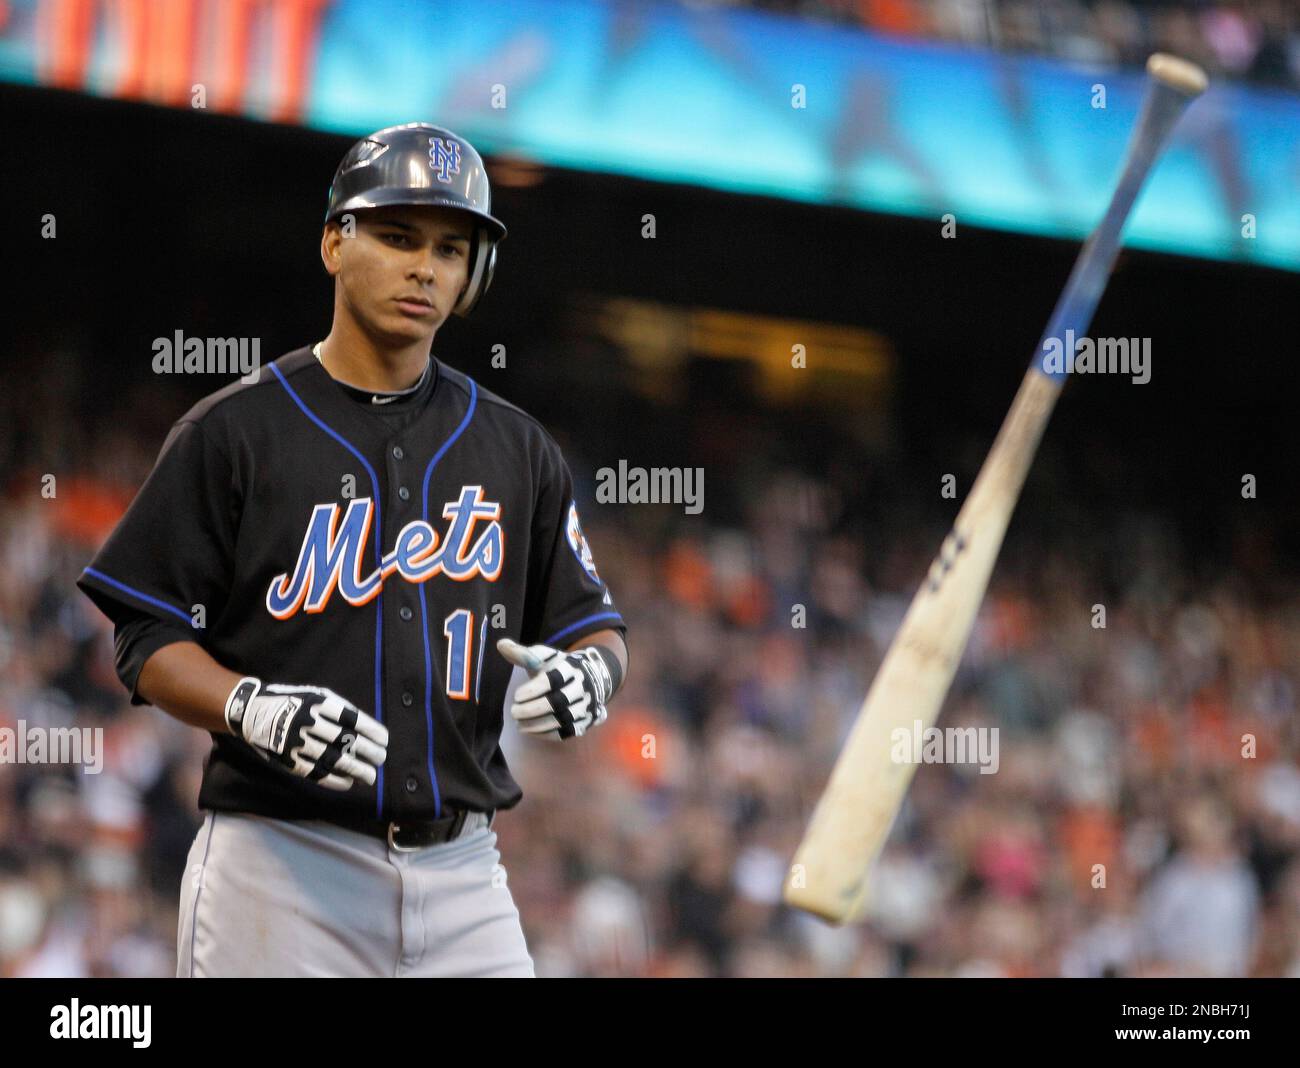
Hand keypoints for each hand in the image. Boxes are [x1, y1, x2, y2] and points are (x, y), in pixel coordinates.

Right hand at [224, 678, 387, 789]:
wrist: (252, 712)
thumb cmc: (292, 702)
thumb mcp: (314, 695)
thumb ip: (337, 708)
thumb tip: (365, 728)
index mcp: (317, 703)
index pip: (351, 718)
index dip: (370, 730)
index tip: (384, 740)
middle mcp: (308, 722)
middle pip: (345, 739)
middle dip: (367, 751)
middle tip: (382, 759)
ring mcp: (297, 741)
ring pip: (332, 759)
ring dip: (355, 769)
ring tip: (370, 776)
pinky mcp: (287, 759)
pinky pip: (315, 772)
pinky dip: (334, 780)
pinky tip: (348, 783)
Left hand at [497, 639, 612, 740]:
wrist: (590, 679)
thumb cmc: (558, 668)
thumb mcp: (544, 658)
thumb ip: (524, 654)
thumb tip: (501, 645)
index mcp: (569, 668)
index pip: (553, 679)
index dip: (533, 689)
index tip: (516, 696)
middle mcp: (581, 687)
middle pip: (558, 702)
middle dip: (533, 709)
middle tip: (514, 712)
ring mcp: (585, 706)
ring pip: (562, 719)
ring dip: (538, 724)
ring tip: (519, 724)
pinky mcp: (584, 722)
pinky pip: (566, 732)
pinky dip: (547, 734)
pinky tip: (531, 730)